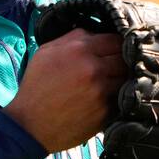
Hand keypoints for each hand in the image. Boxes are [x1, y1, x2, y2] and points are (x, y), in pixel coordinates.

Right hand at [2, 29, 124, 151]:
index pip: (114, 39)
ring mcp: (102, 91)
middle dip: (122, 59)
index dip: (116, 43)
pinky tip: (108, 96)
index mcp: (79, 50)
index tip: (114, 48)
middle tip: (116, 64)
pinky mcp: (106, 110)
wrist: (31, 125)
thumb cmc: (37, 87)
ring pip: (126, 77)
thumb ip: (72, 38)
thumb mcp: (46, 52)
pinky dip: (119, 94)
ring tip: (112, 80)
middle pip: (124, 57)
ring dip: (122, 77)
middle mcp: (94, 69)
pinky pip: (123, 96)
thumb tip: (94, 33)